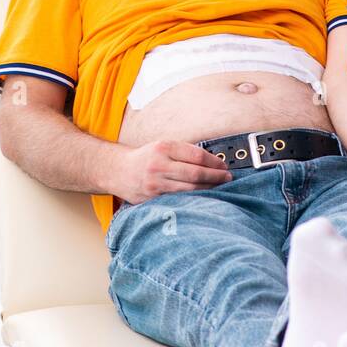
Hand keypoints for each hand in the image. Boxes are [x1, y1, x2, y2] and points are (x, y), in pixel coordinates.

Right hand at [110, 140, 231, 204]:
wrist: (118, 171)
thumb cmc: (145, 158)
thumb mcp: (162, 147)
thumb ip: (184, 152)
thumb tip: (212, 161)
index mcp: (164, 148)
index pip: (197, 155)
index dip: (214, 162)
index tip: (224, 165)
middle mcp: (159, 165)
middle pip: (196, 173)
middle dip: (216, 176)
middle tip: (228, 177)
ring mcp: (155, 184)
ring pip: (190, 189)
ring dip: (209, 189)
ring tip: (220, 187)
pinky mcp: (153, 198)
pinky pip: (179, 200)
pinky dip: (194, 199)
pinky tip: (204, 198)